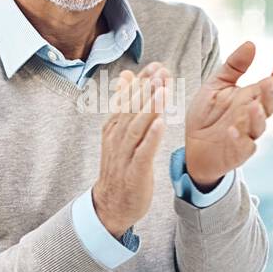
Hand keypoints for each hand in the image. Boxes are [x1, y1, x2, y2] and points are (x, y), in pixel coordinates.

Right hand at [91, 64, 168, 236]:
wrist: (110, 205)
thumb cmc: (120, 167)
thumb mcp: (119, 133)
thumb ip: (123, 106)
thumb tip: (126, 77)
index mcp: (114, 128)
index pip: (127, 100)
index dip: (141, 82)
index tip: (155, 66)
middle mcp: (118, 138)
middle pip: (132, 110)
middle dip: (146, 89)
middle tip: (160, 70)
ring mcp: (125, 155)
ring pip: (137, 128)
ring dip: (149, 108)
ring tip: (161, 89)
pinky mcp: (135, 172)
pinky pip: (143, 152)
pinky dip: (151, 138)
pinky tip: (160, 124)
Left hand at [184, 42, 272, 188]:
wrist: (192, 146)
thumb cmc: (207, 114)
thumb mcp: (216, 85)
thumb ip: (233, 66)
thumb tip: (251, 43)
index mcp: (250, 98)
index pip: (270, 87)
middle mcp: (252, 116)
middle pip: (268, 106)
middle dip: (269, 95)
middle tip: (268, 82)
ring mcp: (246, 135)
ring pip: (259, 127)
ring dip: (257, 117)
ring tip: (253, 106)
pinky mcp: (237, 152)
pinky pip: (242, 147)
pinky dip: (238, 139)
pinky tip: (231, 131)